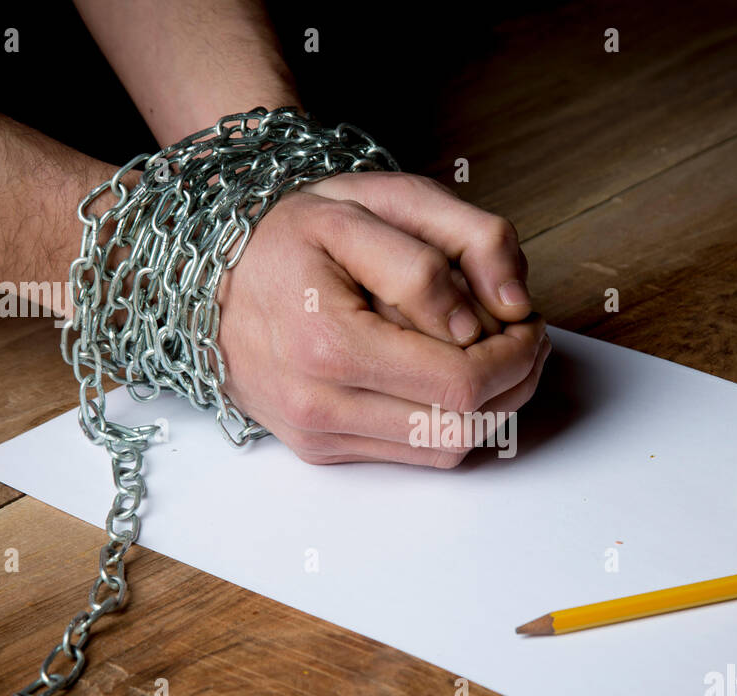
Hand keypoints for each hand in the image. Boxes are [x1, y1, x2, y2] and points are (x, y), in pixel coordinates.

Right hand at [218, 173, 549, 466]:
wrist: (212, 275)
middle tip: (521, 335)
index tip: (524, 316)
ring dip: (491, 406)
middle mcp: (319, 404)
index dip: (515, 351)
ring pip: (447, 449)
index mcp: (328, 342)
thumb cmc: (295, 234)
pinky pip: (415, 454)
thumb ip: (454, 242)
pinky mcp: (322, 450)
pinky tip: (449, 374)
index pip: (462, 382)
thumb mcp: (376, 201)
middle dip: (513, 381)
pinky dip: (451, 419)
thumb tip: (506, 311)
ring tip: (491, 352)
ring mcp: (319, 435)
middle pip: (464, 427)